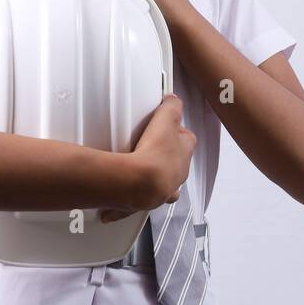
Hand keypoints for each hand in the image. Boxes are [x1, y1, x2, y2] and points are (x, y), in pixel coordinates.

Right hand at [99, 93, 194, 222]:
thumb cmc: (155, 154)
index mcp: (183, 156)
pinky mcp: (142, 203)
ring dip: (153, 181)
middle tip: (150, 148)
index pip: (187, 140)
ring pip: (162, 187)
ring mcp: (160, 192)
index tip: (168, 126)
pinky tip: (116, 203)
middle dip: (166, 158)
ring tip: (138, 174)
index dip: (178, 132)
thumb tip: (174, 100)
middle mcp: (175, 177)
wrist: (140, 183)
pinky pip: (135, 204)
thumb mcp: (166, 120)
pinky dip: (126, 205)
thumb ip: (172, 107)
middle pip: (175, 165)